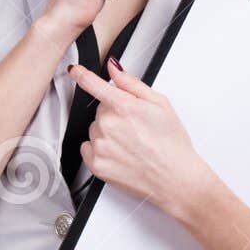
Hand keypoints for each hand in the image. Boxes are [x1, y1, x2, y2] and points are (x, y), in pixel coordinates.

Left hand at [66, 58, 209, 212]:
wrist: (174, 179)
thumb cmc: (171, 145)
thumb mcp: (160, 105)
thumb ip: (132, 84)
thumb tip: (115, 70)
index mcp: (124, 107)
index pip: (93, 84)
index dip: (81, 75)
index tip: (75, 71)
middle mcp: (108, 125)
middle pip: (100, 110)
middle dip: (114, 114)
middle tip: (135, 127)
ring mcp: (100, 146)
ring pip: (95, 129)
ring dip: (108, 133)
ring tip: (131, 144)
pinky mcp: (96, 164)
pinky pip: (88, 148)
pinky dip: (100, 150)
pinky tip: (120, 154)